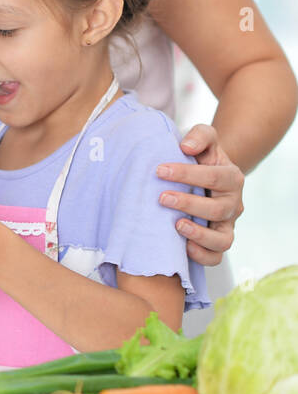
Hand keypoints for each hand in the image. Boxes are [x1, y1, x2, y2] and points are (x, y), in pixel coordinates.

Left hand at [156, 123, 241, 266]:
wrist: (207, 175)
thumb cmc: (201, 157)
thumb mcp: (204, 140)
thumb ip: (200, 136)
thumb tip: (186, 146)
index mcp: (231, 178)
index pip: (214, 177)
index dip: (187, 174)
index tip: (159, 170)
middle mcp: (233, 204)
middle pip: (217, 209)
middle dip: (188, 204)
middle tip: (162, 197)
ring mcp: (227, 225)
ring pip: (223, 239)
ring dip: (198, 234)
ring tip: (176, 225)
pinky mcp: (218, 241)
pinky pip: (216, 257)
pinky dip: (202, 255)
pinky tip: (183, 247)